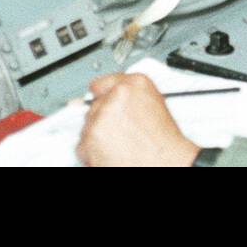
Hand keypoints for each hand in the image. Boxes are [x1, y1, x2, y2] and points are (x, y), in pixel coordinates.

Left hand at [76, 73, 200, 166]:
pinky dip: (92, 153)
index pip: (103, 83)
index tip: (99, 99)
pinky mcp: (90, 138)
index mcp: (137, 84)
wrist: (164, 164)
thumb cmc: (163, 144)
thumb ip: (131, 99)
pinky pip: (82, 145)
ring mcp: (102, 115)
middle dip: (103, 120)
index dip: (102, 95)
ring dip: (97, 137)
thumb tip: (110, 99)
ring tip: (120, 145)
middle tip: (121, 132)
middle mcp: (117, 95)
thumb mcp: (154, 107)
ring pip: (87, 126)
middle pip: (95, 106)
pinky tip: (111, 154)